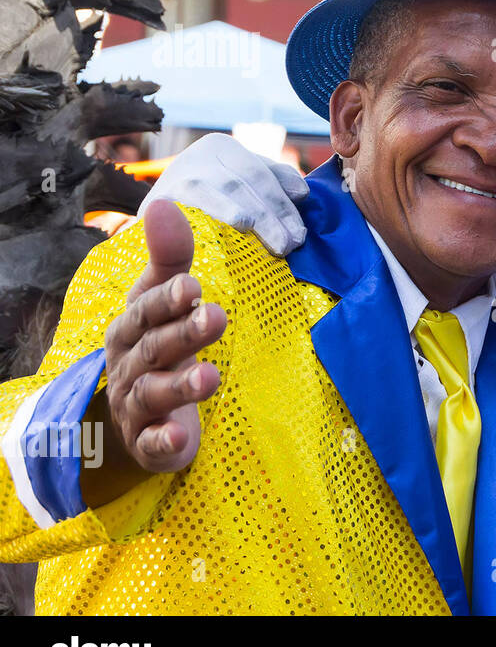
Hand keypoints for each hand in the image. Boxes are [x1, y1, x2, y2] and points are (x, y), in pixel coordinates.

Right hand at [98, 202, 227, 477]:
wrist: (138, 414)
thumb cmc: (158, 343)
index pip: (146, 309)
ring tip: (210, 377)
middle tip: (216, 317)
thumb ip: (171, 258)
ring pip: (153, 393)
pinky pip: (151, 444)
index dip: (166, 299)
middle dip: (183, 333)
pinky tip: (179, 438)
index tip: (193, 286)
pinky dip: (162, 441)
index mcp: (132, 327)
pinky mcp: (149, 441)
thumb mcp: (165, 300)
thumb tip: (164, 203)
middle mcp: (129, 365)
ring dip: (179, 385)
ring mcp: (136, 405)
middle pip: (153, 348)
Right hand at [142, 132, 308, 256]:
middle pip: (240, 185)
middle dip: (268, 217)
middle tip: (288, 246)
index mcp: (222, 147)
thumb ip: (274, 180)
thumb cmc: (213, 198)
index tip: (300, 235)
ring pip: (212, 194)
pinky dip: (204, 224)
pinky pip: (184, 213)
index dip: (281, 205)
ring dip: (239, 215)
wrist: (156, 218)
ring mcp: (174, 177)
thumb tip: (301, 193)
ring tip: (260, 239)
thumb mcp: (242, 181)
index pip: (259, 174)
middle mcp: (197, 156)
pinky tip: (221, 240)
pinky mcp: (153, 203)